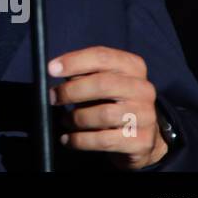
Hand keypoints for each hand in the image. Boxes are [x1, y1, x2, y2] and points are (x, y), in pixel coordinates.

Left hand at [49, 46, 168, 169]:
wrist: (141, 136)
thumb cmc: (111, 102)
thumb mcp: (101, 82)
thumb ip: (83, 73)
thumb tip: (56, 70)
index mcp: (133, 67)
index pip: (102, 56)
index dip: (74, 61)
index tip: (51, 69)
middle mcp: (143, 89)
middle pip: (103, 84)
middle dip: (71, 91)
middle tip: (52, 97)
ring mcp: (146, 116)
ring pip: (104, 114)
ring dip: (76, 118)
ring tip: (65, 120)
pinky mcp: (142, 141)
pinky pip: (104, 140)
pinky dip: (80, 140)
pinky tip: (69, 139)